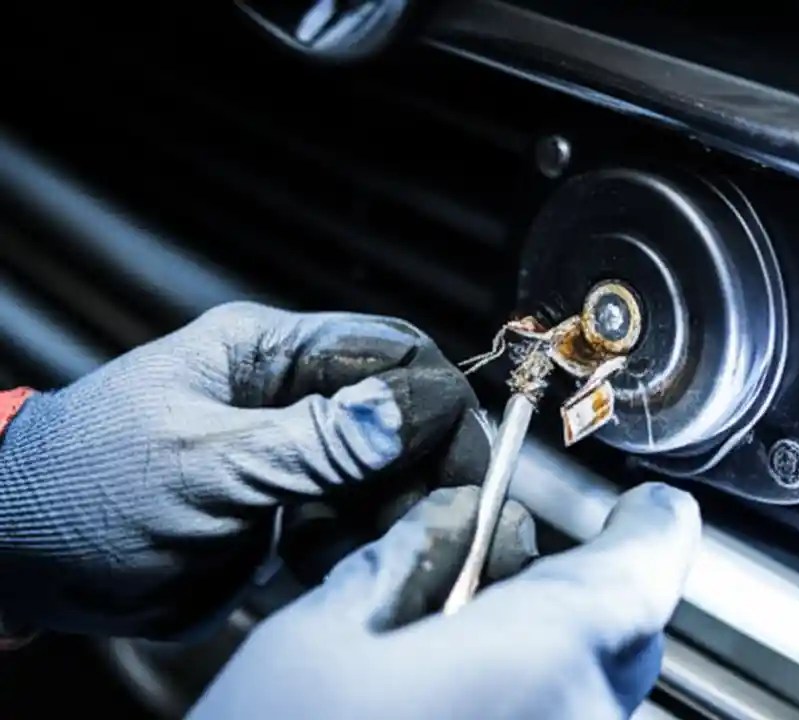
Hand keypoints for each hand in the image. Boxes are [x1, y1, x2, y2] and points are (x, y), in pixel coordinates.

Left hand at [0, 301, 489, 637]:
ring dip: (392, 509)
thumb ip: (311, 443)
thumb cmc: (82, 491)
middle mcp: (285, 392)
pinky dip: (356, 540)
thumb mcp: (204, 465)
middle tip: (438, 519)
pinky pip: (351, 514)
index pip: (388, 350)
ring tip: (365, 547)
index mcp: (264, 352)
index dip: (434, 402)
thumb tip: (412, 411)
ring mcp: (285, 449)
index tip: (462, 463)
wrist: (15, 560)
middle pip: (397, 412)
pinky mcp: (282, 501)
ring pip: (383, 469)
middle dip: (425, 465)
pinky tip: (322, 561)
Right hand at [190, 482, 701, 719]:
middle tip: (499, 581)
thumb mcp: (310, 648)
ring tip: (453, 669)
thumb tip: (443, 523)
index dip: (648, 522)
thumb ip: (397, 567)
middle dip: (577, 598)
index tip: (639, 507)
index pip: (651, 560)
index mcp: (545, 655)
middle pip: (625, 636)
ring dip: (549, 670)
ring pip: (597, 700)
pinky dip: (535, 719)